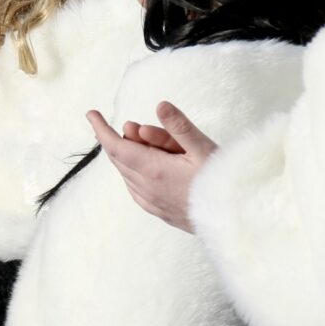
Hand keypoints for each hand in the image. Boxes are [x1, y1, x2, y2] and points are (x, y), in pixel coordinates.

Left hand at [88, 101, 217, 232]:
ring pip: (127, 173)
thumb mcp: (203, 148)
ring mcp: (151, 202)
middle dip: (117, 139)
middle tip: (123, 125)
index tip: (91, 114)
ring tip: (145, 142)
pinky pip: (135, 187)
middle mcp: (146, 188)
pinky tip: (146, 166)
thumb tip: (160, 106)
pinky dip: (134, 172)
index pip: (116, 146)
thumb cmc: (222, 182)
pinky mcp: (158, 211)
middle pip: (120, 159)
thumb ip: (179, 127)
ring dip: (129, 155)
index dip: (101, 129)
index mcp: (154, 170)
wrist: (233, 219)